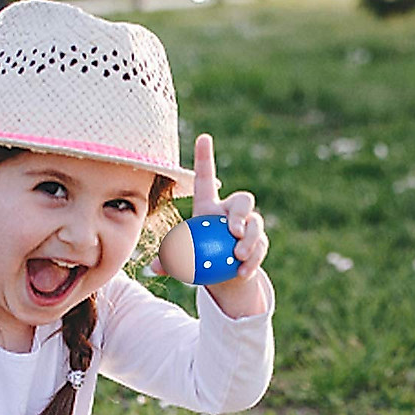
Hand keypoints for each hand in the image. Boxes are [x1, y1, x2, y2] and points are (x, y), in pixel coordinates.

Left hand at [156, 133, 268, 316]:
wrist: (224, 276)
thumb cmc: (201, 260)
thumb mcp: (184, 259)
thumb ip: (170, 260)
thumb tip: (153, 267)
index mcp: (208, 206)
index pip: (206, 178)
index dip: (204, 158)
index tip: (203, 138)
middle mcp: (230, 212)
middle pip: (242, 200)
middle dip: (240, 214)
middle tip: (234, 231)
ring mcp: (248, 227)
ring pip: (255, 223)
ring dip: (249, 239)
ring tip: (238, 254)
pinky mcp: (259, 243)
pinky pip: (261, 246)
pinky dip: (253, 259)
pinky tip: (243, 270)